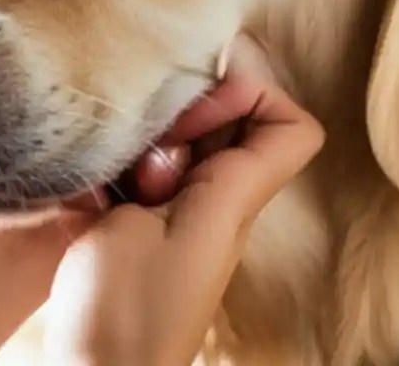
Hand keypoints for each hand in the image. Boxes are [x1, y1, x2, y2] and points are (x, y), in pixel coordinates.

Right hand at [43, 36, 324, 364]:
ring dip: (157, 134)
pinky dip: (134, 160)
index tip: (196, 104)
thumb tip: (173, 120)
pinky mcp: (155, 229)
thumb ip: (167, 165)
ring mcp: (190, 216)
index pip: (293, 126)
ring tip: (123, 152)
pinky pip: (160, 173)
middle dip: (192, 105)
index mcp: (234, 198)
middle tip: (149, 127)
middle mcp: (223, 203)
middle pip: (240, 124)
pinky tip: (105, 174)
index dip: (252, 92)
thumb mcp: (142, 224)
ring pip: (195, 145)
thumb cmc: (122, 306)